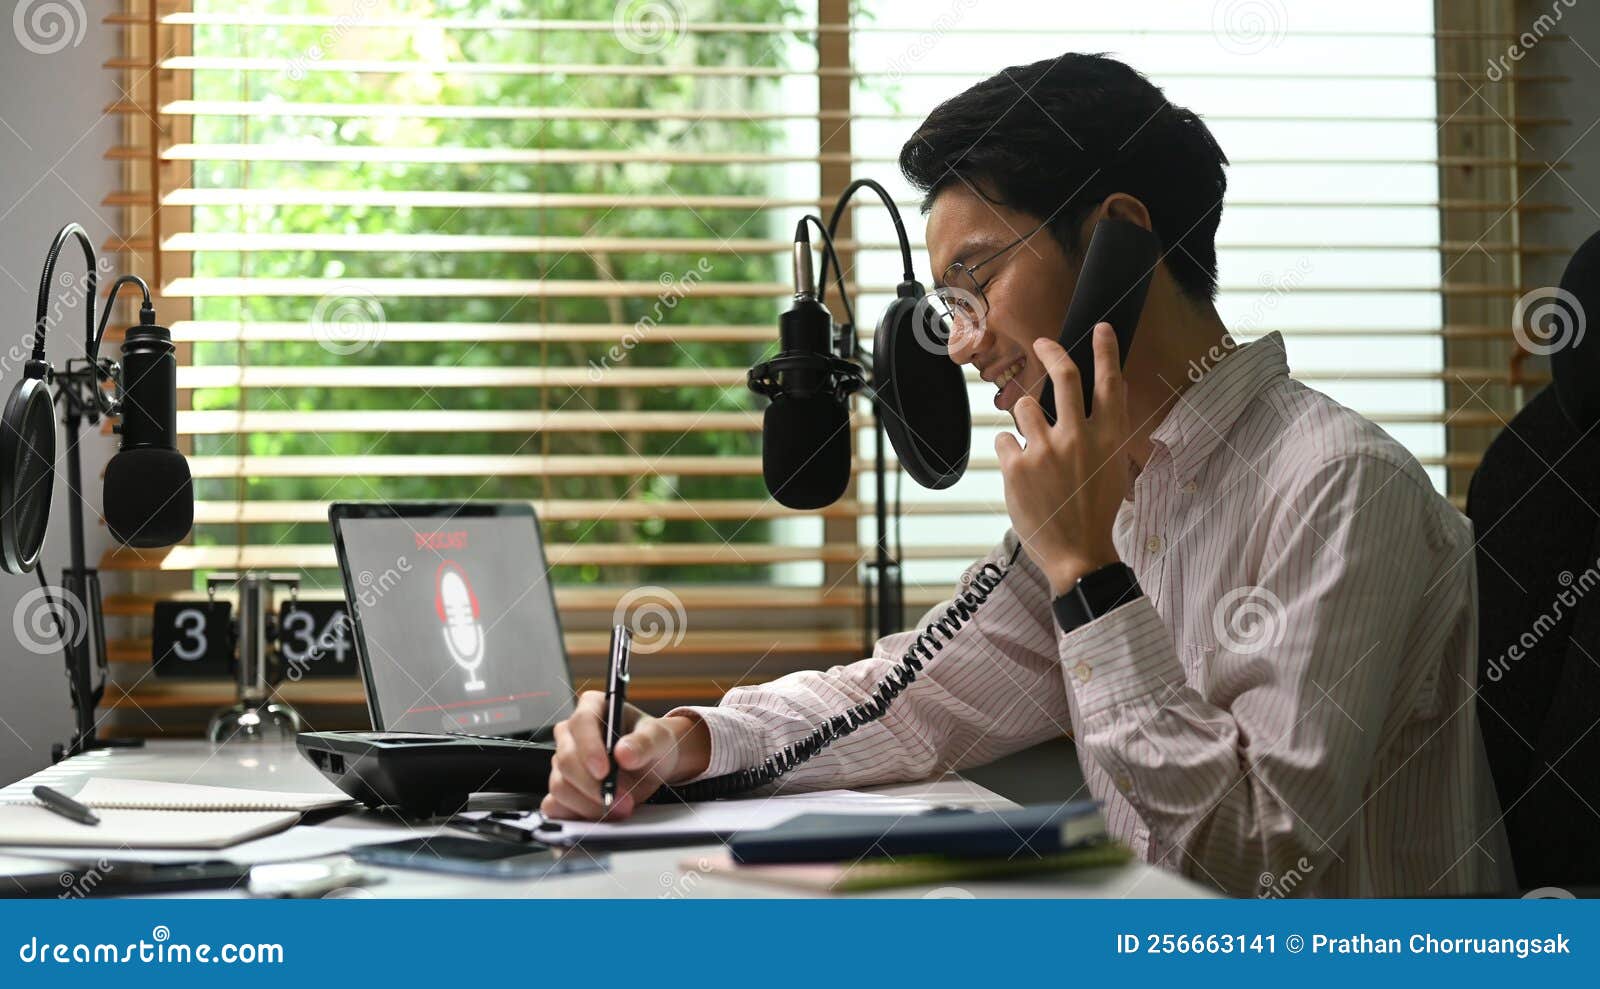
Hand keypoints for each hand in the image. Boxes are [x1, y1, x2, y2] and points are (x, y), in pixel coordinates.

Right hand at [541, 691, 710, 820]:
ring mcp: (562, 761)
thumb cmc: (652, 744)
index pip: (581, 723)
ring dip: (589, 804)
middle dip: (593, 786)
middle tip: (622, 801)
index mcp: (593, 707)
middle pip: (566, 759)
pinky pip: (555, 805)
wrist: (653, 765)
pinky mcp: (562, 787)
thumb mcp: (659, 739)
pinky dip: (576, 815)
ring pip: (560, 786)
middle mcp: (572, 733)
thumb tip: (624, 752)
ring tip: (622, 808)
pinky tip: (600, 816)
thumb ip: (645, 742)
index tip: (604, 772)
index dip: (589, 748)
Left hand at [995, 323, 1130, 595]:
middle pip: (1063, 376)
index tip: (1101, 329)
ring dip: (1024, 419)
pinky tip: (1019, 472)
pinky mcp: (1017, 466)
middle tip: (1042, 344)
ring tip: (1032, 446)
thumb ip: (1104, 432)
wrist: (1077, 553)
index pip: (1110, 382)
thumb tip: (1104, 396)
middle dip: (1050, 351)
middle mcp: (1079, 437)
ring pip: (1024, 406)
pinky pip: (1004, 439)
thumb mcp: (1112, 468)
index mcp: (1109, 438)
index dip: (1105, 351)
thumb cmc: (1095, 511)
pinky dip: (1008, 450)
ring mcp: (1046, 450)